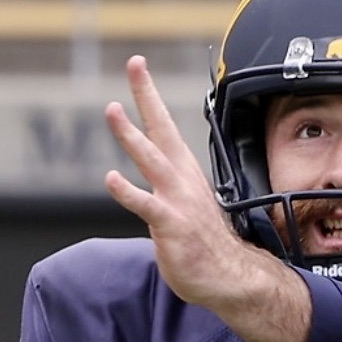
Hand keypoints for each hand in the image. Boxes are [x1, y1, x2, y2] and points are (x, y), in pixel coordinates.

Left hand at [103, 55, 252, 306]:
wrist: (229, 276)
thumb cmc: (205, 245)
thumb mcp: (184, 209)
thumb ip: (164, 193)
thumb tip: (152, 188)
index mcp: (184, 173)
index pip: (163, 126)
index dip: (149, 95)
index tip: (137, 65)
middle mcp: (181, 180)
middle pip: (162, 129)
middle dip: (147, 96)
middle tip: (135, 65)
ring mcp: (177, 201)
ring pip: (152, 160)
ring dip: (132, 135)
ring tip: (114, 110)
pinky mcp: (171, 225)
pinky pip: (147, 205)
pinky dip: (129, 191)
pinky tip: (112, 178)